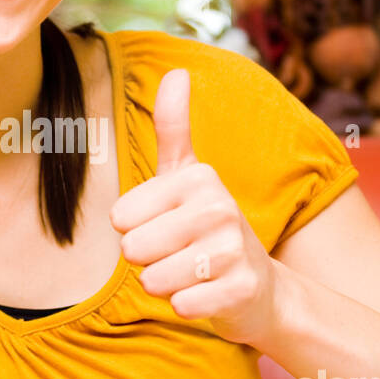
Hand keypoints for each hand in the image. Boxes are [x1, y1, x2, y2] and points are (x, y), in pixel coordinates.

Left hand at [108, 68, 280, 347]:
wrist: (259, 287)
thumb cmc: (206, 228)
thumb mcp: (187, 175)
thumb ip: (174, 126)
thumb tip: (176, 72)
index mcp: (198, 178)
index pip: (120, 217)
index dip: (134, 230)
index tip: (164, 226)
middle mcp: (219, 208)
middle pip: (133, 249)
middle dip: (148, 261)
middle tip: (178, 254)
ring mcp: (232, 250)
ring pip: (153, 280)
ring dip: (166, 285)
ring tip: (192, 273)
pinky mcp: (240, 290)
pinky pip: (181, 305)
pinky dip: (186, 306)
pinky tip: (206, 295)